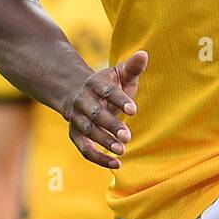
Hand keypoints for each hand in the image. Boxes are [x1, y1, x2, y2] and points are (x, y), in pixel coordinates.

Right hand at [64, 50, 146, 168]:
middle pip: (96, 114)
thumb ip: (133, 67)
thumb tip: (143, 54)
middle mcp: (83, 101)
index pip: (107, 91)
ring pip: (88, 132)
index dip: (119, 100)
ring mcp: (77, 119)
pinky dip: (98, 158)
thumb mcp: (119, 74)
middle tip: (127, 136)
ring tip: (122, 150)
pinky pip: (84, 149)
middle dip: (111, 125)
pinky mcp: (75, 134)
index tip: (134, 109)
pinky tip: (117, 164)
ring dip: (104, 141)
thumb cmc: (108, 85)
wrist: (77, 93)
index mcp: (95, 84)